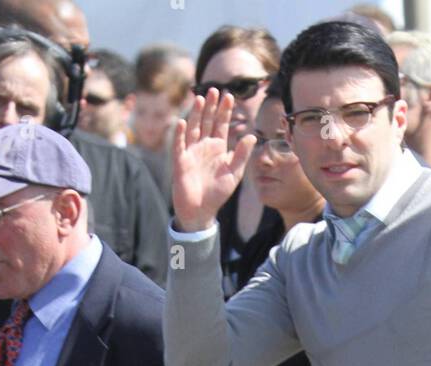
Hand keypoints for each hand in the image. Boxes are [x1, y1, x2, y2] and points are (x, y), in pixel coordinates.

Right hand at [171, 89, 256, 232]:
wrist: (201, 210)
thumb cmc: (218, 193)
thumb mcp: (234, 174)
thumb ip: (241, 155)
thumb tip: (252, 136)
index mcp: (217, 148)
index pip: (221, 125)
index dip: (225, 111)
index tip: (230, 95)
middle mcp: (204, 146)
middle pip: (207, 121)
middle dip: (211, 106)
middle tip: (215, 90)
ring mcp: (191, 152)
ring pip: (194, 128)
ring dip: (197, 114)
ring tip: (201, 99)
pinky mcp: (181, 161)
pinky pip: (179, 145)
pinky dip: (180, 135)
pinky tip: (182, 123)